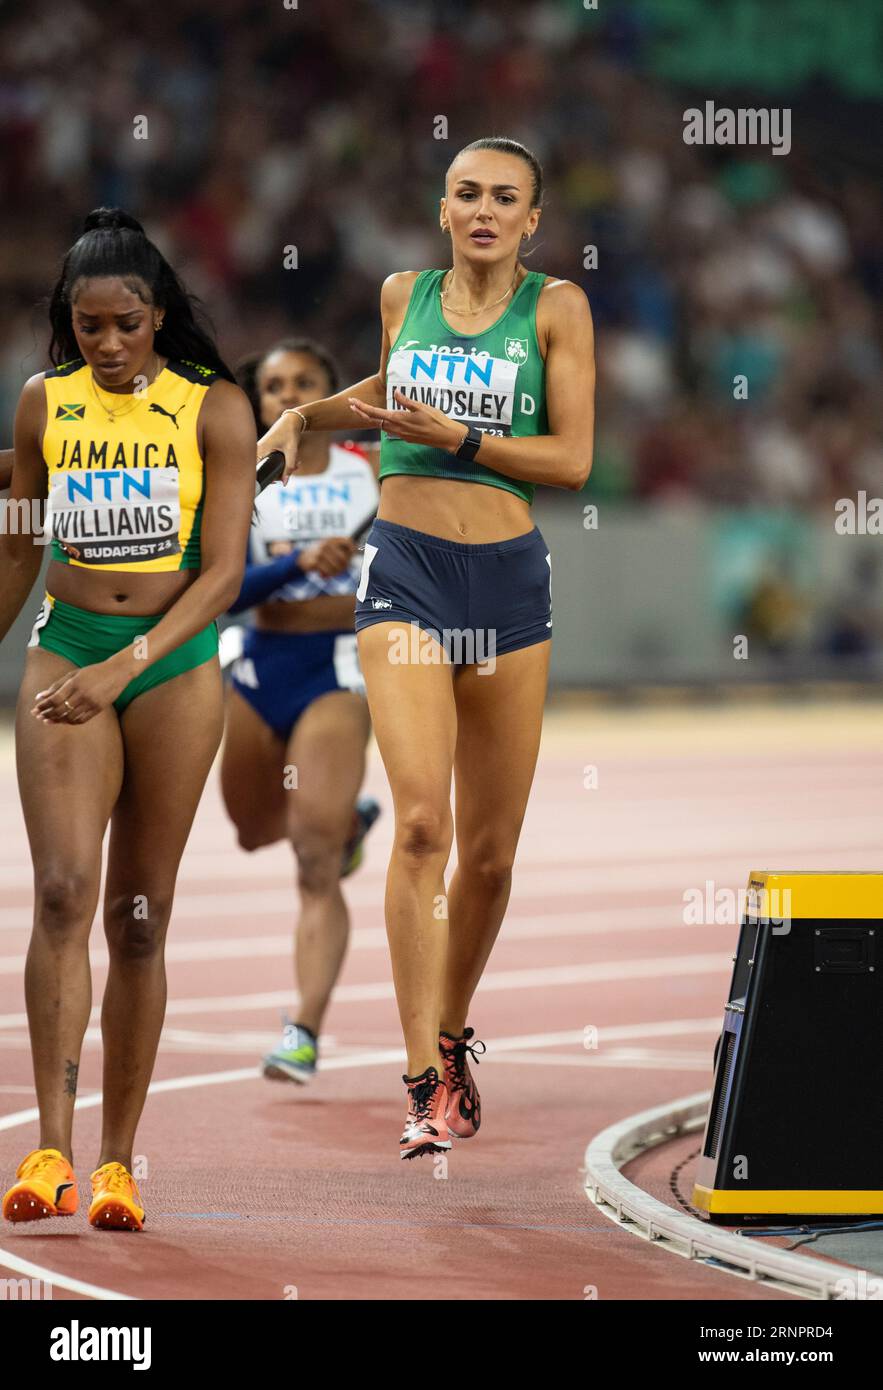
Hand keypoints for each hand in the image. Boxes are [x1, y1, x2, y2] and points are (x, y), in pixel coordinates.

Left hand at [31, 658, 131, 724]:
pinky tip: (64, 721)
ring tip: (49, 720)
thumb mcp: (74, 674)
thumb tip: (40, 697)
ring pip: (70, 717)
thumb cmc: (94, 671)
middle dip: (47, 714)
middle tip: (39, 717)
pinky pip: (81, 720)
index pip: (54, 699)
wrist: (117, 672)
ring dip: (57, 720)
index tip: (35, 709)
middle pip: (60, 710)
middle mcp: (82, 694)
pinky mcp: (99, 708)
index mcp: (75, 683)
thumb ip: (57, 685)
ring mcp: (91, 702)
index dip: (44, 706)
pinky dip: (71, 722)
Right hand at [258, 410, 305, 483]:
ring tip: (296, 465)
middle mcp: (257, 450)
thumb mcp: (291, 451)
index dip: (262, 479)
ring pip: (268, 466)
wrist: (291, 420)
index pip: (255, 470)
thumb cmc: (290, 433)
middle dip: (278, 474)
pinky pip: (270, 461)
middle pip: (263, 470)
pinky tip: (293, 462)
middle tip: (292, 471)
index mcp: (260, 450)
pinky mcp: (265, 450)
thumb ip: (289, 467)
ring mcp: (261, 450)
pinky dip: (281, 464)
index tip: (275, 481)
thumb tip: (285, 483)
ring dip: (282, 469)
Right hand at [297, 537, 357, 577]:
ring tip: (331, 573)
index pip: (349, 542)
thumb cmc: (320, 554)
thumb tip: (359, 551)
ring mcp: (321, 552)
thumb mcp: (330, 548)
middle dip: (344, 568)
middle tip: (340, 571)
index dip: (352, 551)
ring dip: (335, 574)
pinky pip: (328, 572)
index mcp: (332, 539)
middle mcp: (327, 544)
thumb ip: (342, 550)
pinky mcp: (315, 561)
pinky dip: (327, 576)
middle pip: (344, 559)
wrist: (301, 558)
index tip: (350, 558)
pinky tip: (323, 575)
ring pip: (337, 567)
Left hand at [348, 390, 466, 451]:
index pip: (374, 413)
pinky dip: (382, 423)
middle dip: (361, 413)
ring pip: (381, 426)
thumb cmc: (436, 421)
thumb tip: (394, 393)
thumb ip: (406, 400)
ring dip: (371, 419)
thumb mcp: (421, 406)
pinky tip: (383, 419)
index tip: (352, 402)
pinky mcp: (406, 437)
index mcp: (398, 419)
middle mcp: (396, 429)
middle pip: (374, 421)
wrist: (445, 437)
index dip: (361, 407)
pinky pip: (390, 430)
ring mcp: (401, 434)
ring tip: (363, 411)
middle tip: (351, 405)